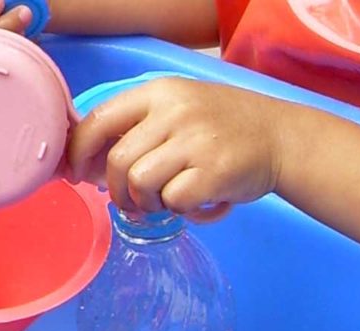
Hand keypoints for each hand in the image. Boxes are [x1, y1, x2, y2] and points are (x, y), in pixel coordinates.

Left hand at [66, 78, 288, 221]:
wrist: (283, 139)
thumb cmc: (223, 129)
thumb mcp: (179, 110)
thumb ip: (136, 129)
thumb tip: (85, 164)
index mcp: (160, 92)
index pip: (99, 119)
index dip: (79, 152)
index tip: (76, 173)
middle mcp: (176, 111)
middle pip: (116, 160)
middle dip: (114, 190)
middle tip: (129, 201)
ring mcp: (196, 141)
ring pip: (139, 183)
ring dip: (145, 202)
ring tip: (163, 201)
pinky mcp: (214, 172)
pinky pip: (172, 201)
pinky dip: (178, 209)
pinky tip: (194, 201)